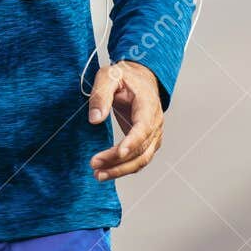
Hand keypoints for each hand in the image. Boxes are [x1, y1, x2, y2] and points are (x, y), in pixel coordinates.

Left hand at [87, 60, 164, 180]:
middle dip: (118, 161)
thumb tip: (95, 119)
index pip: (144, 128)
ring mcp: (154, 135)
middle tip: (95, 165)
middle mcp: (155, 123)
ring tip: (98, 175)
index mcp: (148, 105)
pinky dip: (124, 168)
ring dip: (120, 170)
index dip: (133, 142)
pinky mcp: (147, 142)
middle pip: (141, 149)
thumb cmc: (124, 76)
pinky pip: (139, 160)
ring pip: (142, 159)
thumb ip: (101, 94)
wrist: (140, 79)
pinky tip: (106, 172)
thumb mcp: (109, 76)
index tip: (119, 153)